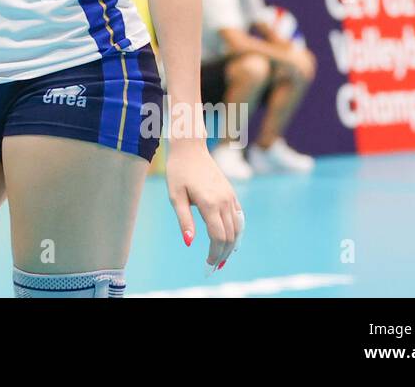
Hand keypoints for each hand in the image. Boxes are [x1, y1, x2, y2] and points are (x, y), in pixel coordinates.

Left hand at [166, 143, 243, 275]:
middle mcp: (224, 201)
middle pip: (230, 236)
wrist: (190, 148)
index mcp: (209, 203)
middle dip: (224, 253)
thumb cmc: (178, 171)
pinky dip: (237, 231)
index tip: (208, 263)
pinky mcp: (231, 193)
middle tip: (215, 265)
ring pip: (237, 228)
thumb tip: (189, 242)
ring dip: (231, 245)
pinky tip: (231, 239)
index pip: (218, 237)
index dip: (215, 253)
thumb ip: (184, 220)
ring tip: (222, 256)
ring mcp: (230, 196)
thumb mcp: (175, 196)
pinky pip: (239, 216)